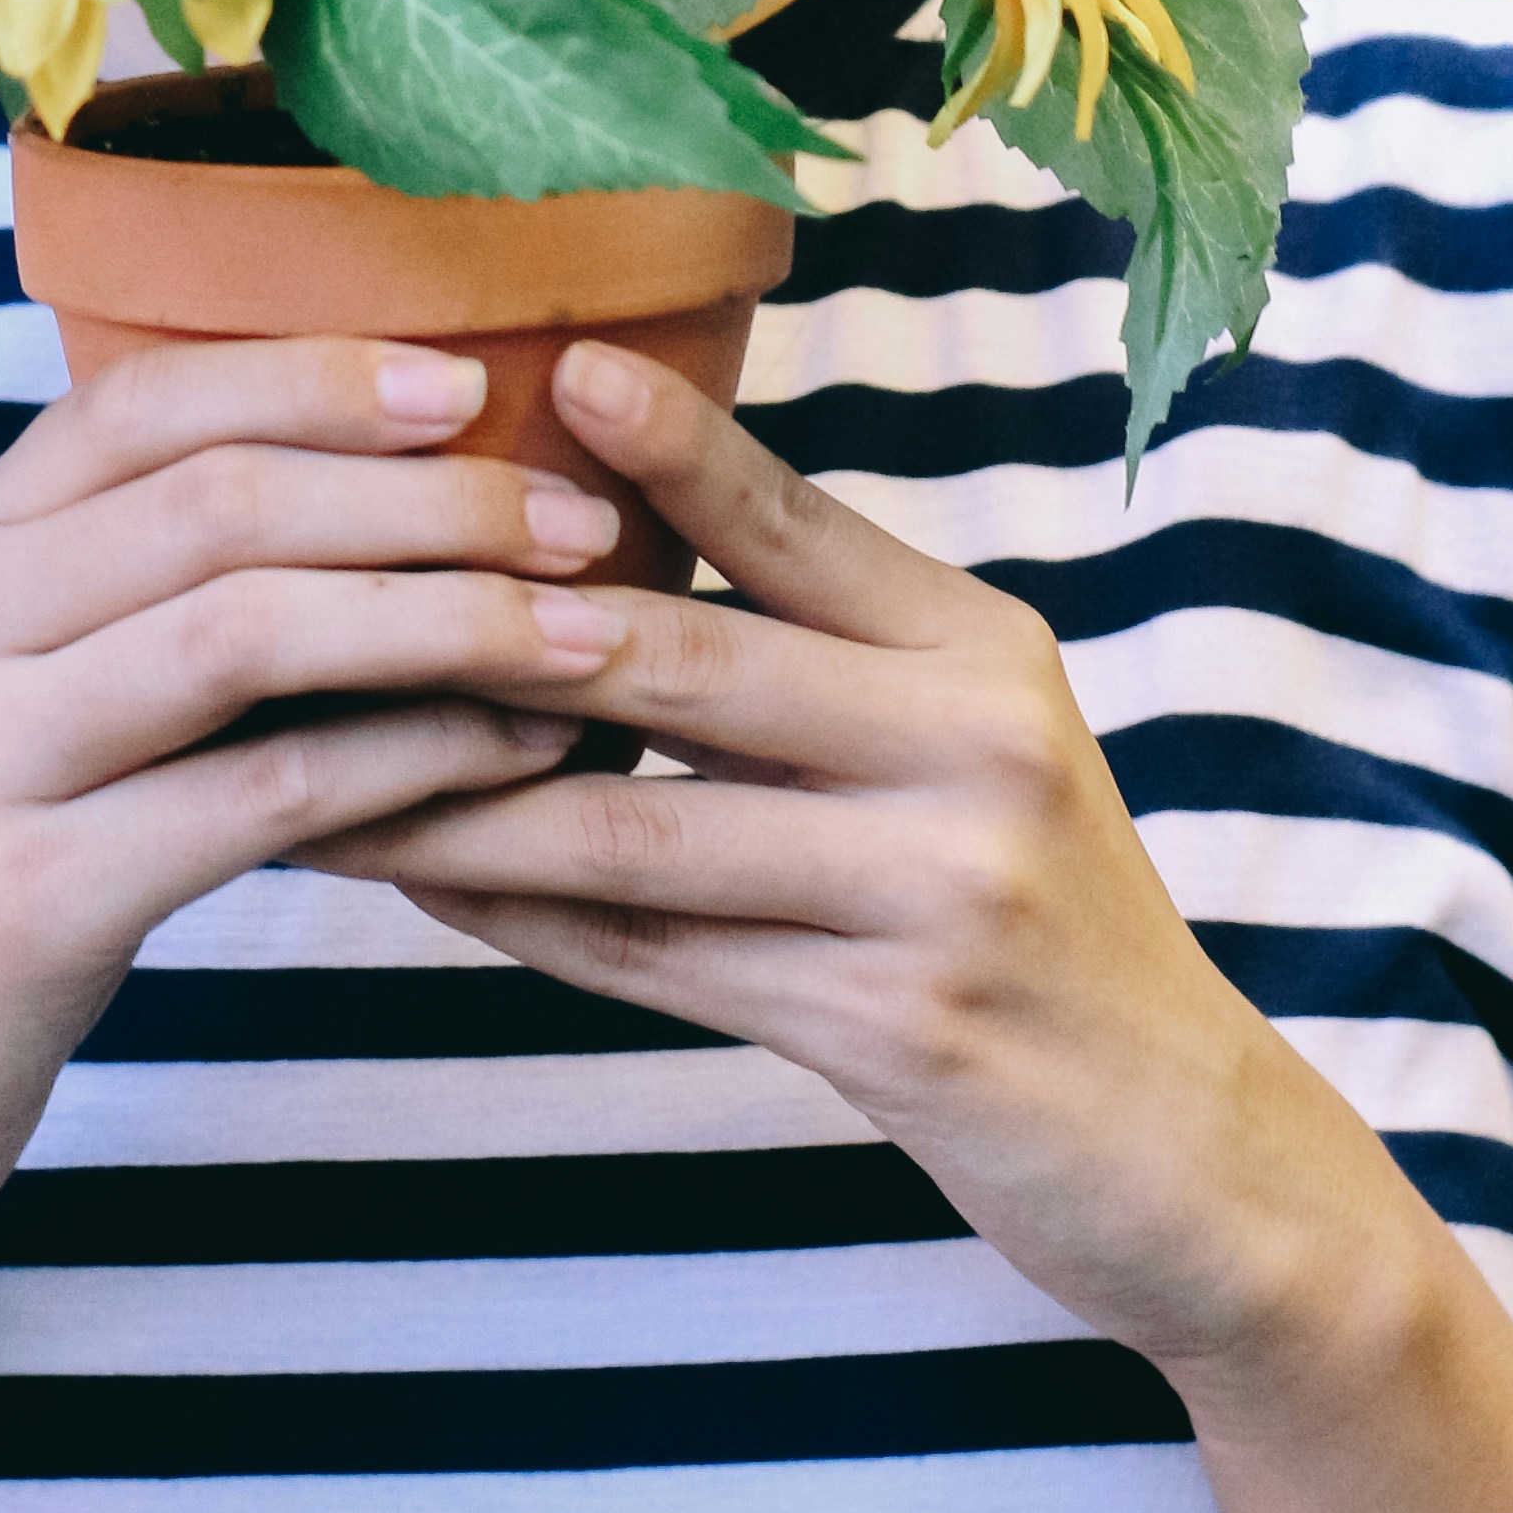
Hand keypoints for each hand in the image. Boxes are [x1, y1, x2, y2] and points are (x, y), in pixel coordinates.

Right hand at [0, 332, 618, 1300]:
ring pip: (249, 630)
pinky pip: (262, 792)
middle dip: (427, 499)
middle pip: (223, 501)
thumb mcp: (45, 695)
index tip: (473, 383)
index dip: (316, 375)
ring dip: (446, 618)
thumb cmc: (4, 869)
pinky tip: (514, 756)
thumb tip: (400, 477)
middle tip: (584, 523)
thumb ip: (162, 585)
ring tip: (589, 632)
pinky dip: (412, 759)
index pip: (148, 397)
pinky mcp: (29, 896)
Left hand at [299, 333, 1412, 1390]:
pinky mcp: (901, 1031)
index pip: (797, 520)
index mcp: (981, 645)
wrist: (1187, 1148)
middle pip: (691, 662)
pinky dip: (530, 923)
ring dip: (466, 805)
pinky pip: (667, 960)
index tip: (552, 364)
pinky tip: (427, 885)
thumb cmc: (1034, 912)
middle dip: (501, 628)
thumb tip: (604, 543)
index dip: (675, 444)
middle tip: (338, 589)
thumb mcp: (973, 739)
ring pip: (645, 831)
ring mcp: (941, 893)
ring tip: (325, 764)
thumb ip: (829, 647)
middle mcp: (975, 745)